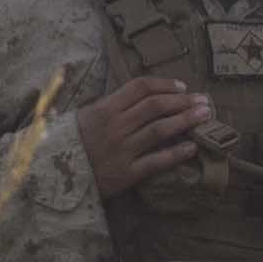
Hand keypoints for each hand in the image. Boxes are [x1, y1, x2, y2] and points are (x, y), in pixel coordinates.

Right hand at [76, 74, 216, 199]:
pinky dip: (176, 153)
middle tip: (205, 100)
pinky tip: (192, 147)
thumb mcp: (86, 115)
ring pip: (159, 130)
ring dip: (186, 121)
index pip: (140, 87)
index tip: (183, 86)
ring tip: (205, 117)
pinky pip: (156, 161)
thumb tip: (142, 94)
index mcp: (105, 108)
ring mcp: (121, 149)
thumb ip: (112, 103)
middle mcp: (115, 126)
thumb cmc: (74, 143)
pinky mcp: (126, 173)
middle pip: (155, 106)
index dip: (165, 84)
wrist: (57, 176)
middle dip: (183, 101)